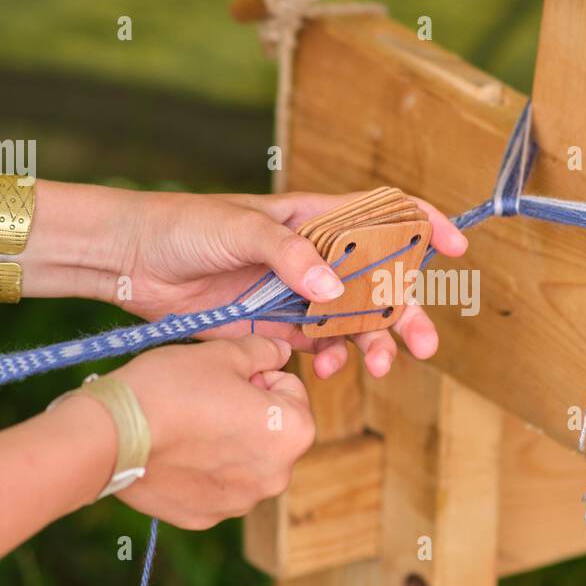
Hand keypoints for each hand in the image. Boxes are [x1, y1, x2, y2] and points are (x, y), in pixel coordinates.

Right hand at [105, 336, 314, 528]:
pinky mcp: (207, 517)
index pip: (292, 391)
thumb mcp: (222, 354)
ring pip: (245, 461)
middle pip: (272, 431)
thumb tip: (281, 352)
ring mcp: (241, 502)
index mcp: (294, 433)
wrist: (111, 436)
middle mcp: (277, 476)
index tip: (229, 377)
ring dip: (228, 442)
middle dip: (249, 412)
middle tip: (206, 398)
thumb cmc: (171, 388)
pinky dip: (203, 469)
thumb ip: (262, 351)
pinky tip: (175, 452)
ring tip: (188, 425)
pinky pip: (216, 486)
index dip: (261, 377)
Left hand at [110, 190, 468, 378]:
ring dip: (371, 344)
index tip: (455, 248)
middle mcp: (311, 256)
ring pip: (350, 321)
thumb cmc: (183, 226)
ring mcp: (293, 293)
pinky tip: (322, 370)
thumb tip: (333, 289)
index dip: (423, 227)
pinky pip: (314, 345)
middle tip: (423, 346)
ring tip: (376, 368)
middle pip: (377, 282)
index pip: (381, 214)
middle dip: (405, 313)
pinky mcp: (270, 326)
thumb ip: (288, 255)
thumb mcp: (238, 228)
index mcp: (312, 218)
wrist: (130, 260)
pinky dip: (327, 360)